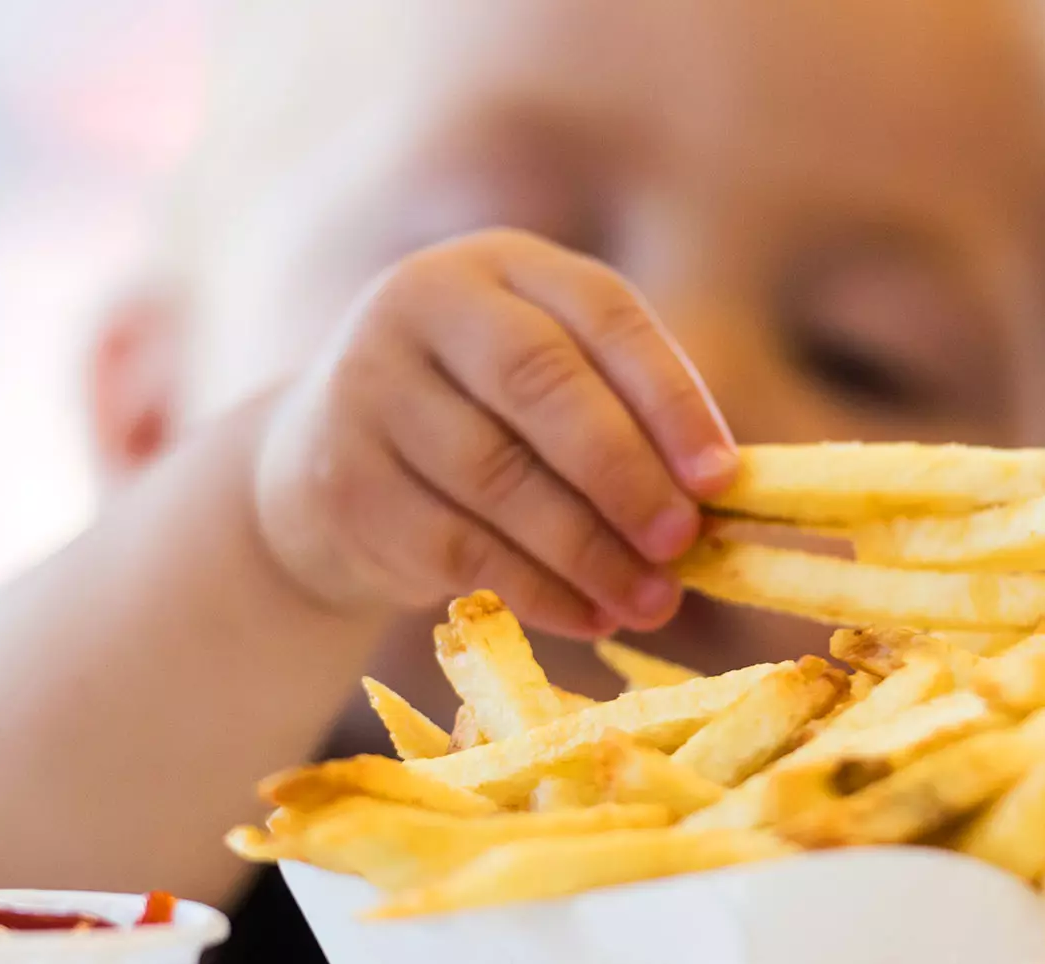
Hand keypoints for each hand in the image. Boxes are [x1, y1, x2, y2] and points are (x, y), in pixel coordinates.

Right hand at [253, 229, 736, 636]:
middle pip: (540, 382)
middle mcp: (424, 304)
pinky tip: (589, 617)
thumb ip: (626, 415)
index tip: (721, 476)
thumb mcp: (544, 382)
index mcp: (502, 265)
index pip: (602, 312)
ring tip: (651, 601)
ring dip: (589, 550)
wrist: (322, 457)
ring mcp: (370, 388)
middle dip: (625, 472)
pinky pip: (457, 546)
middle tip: (682, 542)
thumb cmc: (481, 415)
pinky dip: (536, 589)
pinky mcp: (346, 482)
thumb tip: (720, 498)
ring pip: (497, 476)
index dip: (668, 396)